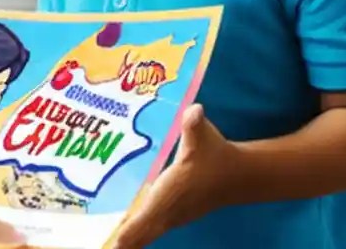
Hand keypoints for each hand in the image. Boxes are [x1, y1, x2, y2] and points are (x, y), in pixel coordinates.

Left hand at [111, 105, 236, 248]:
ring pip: (147, 234)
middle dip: (124, 243)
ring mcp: (172, 218)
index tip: (116, 243)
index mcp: (172, 193)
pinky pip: (151, 231)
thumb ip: (193, 124)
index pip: (148, 216)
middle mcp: (170, 210)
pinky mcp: (173, 218)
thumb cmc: (214, 153)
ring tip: (110, 247)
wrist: (236, 174)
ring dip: (129, 241)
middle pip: (142, 233)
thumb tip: (195, 111)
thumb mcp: (202, 135)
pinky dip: (137, 235)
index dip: (132, 230)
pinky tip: (122, 239)